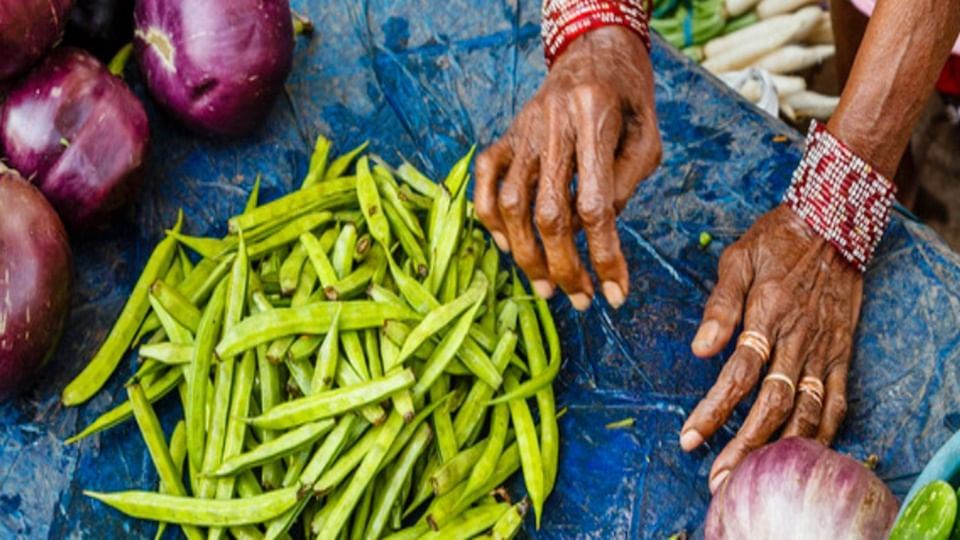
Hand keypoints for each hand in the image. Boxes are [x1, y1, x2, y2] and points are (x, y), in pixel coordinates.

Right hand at [474, 26, 660, 309]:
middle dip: (564, 267)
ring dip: (525, 254)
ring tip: (547, 287)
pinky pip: (484, 180)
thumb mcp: (648, 137)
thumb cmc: (629, 97)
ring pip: (509, 205)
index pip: (594, 205)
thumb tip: (597, 233)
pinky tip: (507, 246)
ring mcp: (521, 131)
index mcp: (594, 120)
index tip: (616, 293)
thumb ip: (625, 183)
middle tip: (581, 300)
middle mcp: (551, 125)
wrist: (594, 49)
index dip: (604, 256)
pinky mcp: (504, 135)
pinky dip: (489, 219)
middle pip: (548, 213)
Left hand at [679, 205, 863, 492]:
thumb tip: (698, 350)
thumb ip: (719, 306)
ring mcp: (824, 349)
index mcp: (768, 315)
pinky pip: (837, 401)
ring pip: (805, 411)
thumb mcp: (738, 259)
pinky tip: (802, 453)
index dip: (713, 410)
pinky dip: (823, 432)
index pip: (738, 374)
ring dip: (778, 447)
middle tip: (717, 478)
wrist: (835, 222)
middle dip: (742, 445)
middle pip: (771, 404)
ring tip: (750, 475)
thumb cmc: (777, 239)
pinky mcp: (842, 352)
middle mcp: (798, 339)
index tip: (689, 438)